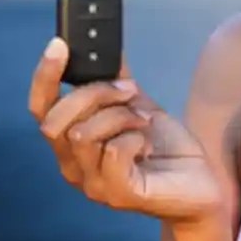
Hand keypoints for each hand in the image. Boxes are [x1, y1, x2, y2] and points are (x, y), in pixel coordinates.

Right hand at [28, 37, 223, 222]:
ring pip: (82, 134)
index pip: (40, 109)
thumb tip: (107, 47)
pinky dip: (133, 138)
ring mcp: (93, 185)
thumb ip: (117, 82)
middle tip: (129, 91)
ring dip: (119, 116)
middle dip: (93, 94)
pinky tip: (146, 143)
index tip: (59, 45)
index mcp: (71, 144)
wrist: (200, 184)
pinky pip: (112, 153)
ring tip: (143, 120)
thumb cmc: (165, 149)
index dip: (44, 76)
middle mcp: (74, 166)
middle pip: (55, 120)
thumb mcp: (137, 107)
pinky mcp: (118, 195)